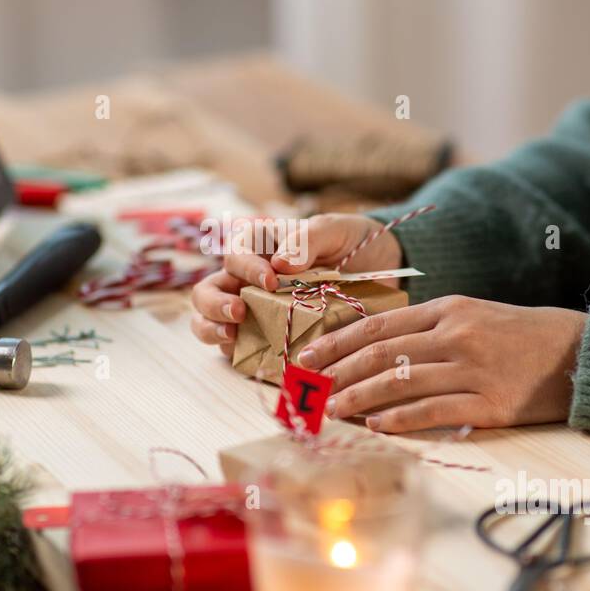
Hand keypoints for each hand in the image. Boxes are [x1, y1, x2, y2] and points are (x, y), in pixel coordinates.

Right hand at [190, 213, 402, 358]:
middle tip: (237, 312)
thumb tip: (280, 263)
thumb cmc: (350, 242)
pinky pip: (245, 351)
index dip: (245, 267)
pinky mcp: (267, 339)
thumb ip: (307, 238)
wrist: (381, 268)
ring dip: (212, 331)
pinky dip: (244, 357)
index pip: (235, 254)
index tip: (271, 280)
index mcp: (259, 248)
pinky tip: (259, 360)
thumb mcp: (334, 230)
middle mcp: (247, 281)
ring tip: (231, 338)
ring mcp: (254, 312)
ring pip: (212, 323)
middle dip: (213, 304)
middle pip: (208, 291)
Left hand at [295, 296, 586, 431]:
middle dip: (337, 372)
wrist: (581, 354)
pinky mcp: (490, 404)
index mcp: (448, 309)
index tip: (307, 357)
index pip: (378, 325)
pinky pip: (435, 411)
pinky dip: (401, 419)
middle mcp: (456, 335)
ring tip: (331, 411)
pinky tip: (377, 427)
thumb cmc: (522, 337)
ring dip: (358, 398)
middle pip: (381, 354)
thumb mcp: (474, 315)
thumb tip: (375, 348)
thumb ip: (429, 327)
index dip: (337, 342)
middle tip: (307, 390)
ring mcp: (473, 369)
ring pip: (400, 382)